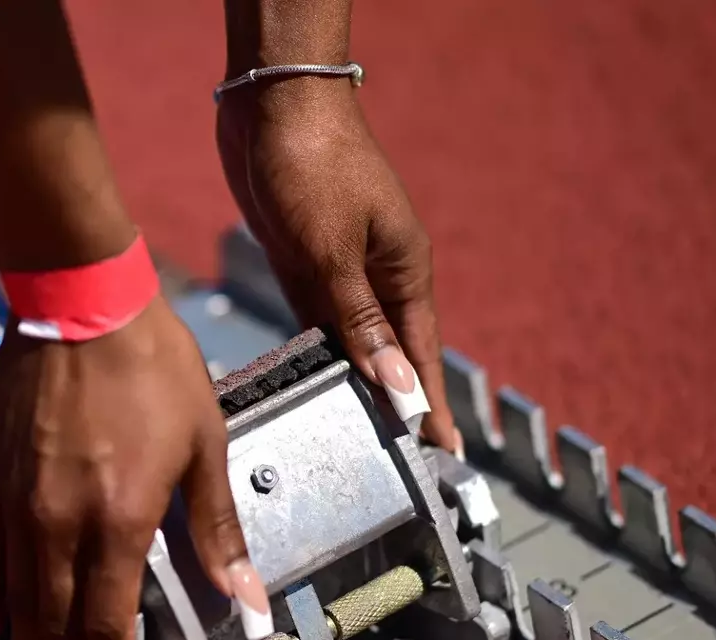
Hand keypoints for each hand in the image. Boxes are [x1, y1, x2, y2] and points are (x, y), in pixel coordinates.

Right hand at [0, 296, 271, 639]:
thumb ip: (217, 531)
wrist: (77, 298)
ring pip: (17, 613)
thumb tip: (251, 605)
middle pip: (57, 637)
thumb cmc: (153, 365)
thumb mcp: (203, 444)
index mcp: (117, 519)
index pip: (108, 627)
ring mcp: (15, 507)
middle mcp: (57, 525)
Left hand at [215, 76, 460, 452]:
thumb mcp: (334, 250)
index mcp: (405, 270)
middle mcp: (378, 275)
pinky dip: (317, 351)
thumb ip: (360, 322)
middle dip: (395, 402)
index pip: (420, 354)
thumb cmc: (313, 163)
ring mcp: (341, 270)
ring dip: (353, 381)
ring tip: (356, 434)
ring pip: (351, 341)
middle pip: (389, 354)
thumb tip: (395, 384)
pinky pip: (317, 320)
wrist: (271, 106)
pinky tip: (313, 381)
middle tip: (397, 458)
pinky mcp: (303, 262)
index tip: (444, 451)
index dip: (430, 404)